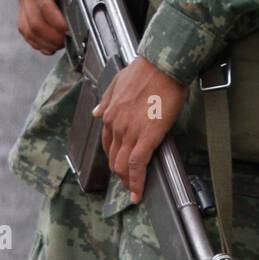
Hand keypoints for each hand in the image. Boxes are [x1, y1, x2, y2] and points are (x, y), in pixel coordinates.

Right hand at [17, 0, 67, 53]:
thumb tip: (86, 0)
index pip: (44, 4)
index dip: (56, 21)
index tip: (69, 30)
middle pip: (34, 20)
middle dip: (51, 35)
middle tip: (67, 41)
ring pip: (26, 27)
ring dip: (43, 40)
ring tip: (59, 45)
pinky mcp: (22, 2)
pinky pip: (23, 26)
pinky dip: (34, 39)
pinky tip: (48, 45)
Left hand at [93, 57, 186, 202]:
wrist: (162, 66)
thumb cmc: (146, 71)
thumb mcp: (117, 82)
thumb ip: (106, 100)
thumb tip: (96, 112)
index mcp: (110, 113)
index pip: (107, 142)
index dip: (112, 156)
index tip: (117, 164)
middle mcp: (116, 125)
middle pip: (113, 157)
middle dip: (118, 172)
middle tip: (126, 181)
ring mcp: (130, 132)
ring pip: (123, 165)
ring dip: (126, 181)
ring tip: (132, 190)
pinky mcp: (147, 137)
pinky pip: (138, 165)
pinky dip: (136, 182)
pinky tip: (138, 193)